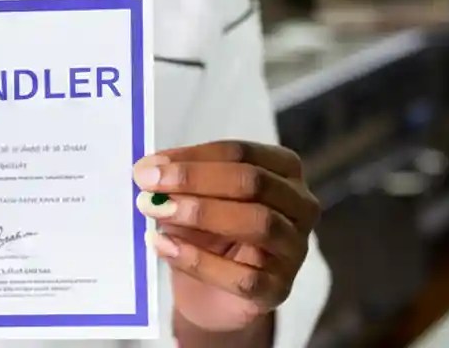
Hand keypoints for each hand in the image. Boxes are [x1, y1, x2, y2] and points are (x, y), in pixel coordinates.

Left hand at [133, 141, 320, 334]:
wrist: (210, 295)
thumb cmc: (206, 233)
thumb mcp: (191, 199)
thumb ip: (176, 181)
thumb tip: (149, 168)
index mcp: (283, 170)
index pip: (241, 153)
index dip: (193, 157)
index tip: (149, 166)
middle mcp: (299, 206)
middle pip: (253, 182)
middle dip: (195, 179)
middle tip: (149, 184)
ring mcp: (293, 250)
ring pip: (259, 223)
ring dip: (201, 213)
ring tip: (158, 211)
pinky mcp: (278, 290)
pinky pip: (243, 276)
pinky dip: (198, 260)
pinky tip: (163, 247)